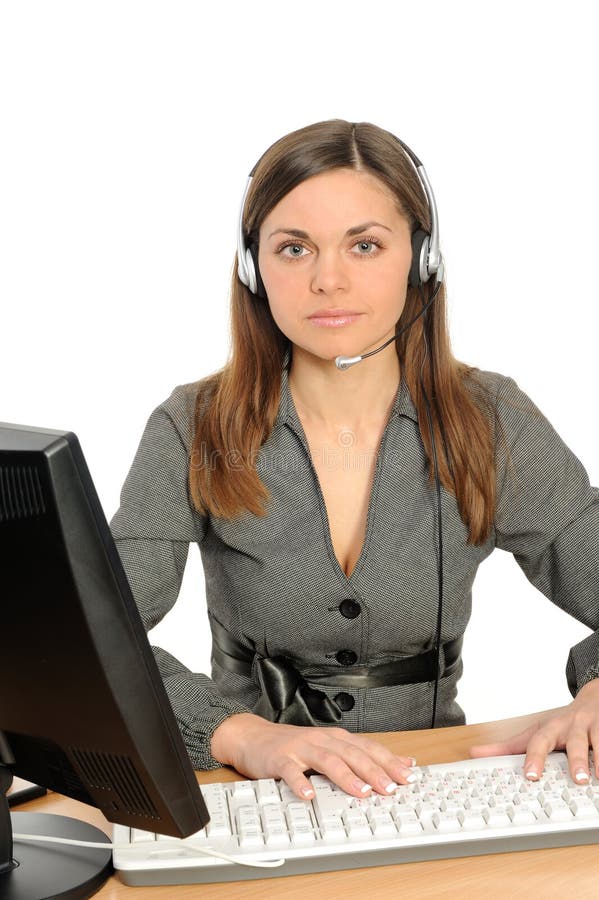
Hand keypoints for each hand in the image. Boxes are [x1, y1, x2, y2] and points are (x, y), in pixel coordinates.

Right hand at [210, 712, 419, 799]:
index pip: (367, 748)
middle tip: (390, 788)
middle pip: (352, 754)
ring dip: (345, 777)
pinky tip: (309, 795)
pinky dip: (300, 783)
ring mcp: (300, 749)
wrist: (254, 737)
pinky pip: (291, 772)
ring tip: (360, 792)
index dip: (388, 761)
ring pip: (327, 761)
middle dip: (373, 771)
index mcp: (336, 739)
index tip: (408, 776)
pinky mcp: (280, 760)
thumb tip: (402, 763)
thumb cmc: (295, 747)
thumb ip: (362, 756)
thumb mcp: (330, 748)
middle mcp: (322, 741)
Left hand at [468, 678, 598, 783]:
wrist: (594, 699)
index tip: (531, 776)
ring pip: (598, 743)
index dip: (535, 758)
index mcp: (550, 729)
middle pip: (574, 742)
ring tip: (598, 779)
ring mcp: (594, 728)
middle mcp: (572, 727)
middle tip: (577, 779)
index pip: (540, 743)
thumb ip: (507, 747)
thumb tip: (473, 753)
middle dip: (576, 760)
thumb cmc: (561, 724)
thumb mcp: (534, 732)